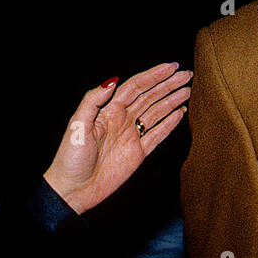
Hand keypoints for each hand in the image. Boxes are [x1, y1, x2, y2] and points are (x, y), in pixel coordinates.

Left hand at [42, 62, 191, 214]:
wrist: (73, 190)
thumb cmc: (70, 158)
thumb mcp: (77, 125)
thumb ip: (93, 101)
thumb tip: (112, 80)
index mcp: (109, 110)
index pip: (136, 87)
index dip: (154, 76)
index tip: (171, 67)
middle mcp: (122, 119)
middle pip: (150, 97)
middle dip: (168, 85)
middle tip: (186, 75)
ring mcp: (132, 136)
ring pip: (157, 113)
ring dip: (172, 101)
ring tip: (188, 91)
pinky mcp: (138, 153)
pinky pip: (158, 134)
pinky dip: (170, 124)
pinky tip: (180, 113)